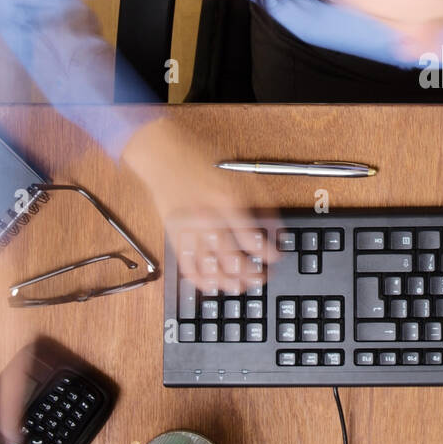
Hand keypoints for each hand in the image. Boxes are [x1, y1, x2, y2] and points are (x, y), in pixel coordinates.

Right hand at [120, 116, 283, 293]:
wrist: (165, 157)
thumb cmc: (204, 162)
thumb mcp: (242, 176)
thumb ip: (262, 203)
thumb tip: (277, 230)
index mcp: (227, 202)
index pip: (253, 239)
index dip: (269, 254)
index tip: (275, 258)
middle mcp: (207, 220)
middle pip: (232, 260)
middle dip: (251, 274)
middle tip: (262, 277)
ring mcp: (189, 230)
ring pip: (210, 268)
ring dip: (228, 283)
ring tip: (242, 286)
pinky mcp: (174, 237)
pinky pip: (187, 266)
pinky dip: (201, 280)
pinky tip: (213, 284)